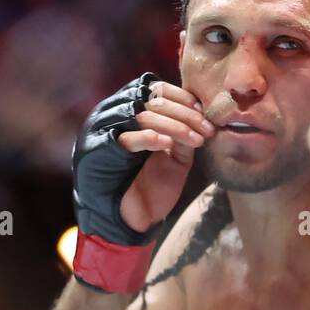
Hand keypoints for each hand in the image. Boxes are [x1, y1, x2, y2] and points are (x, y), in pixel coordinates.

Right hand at [70, 75, 212, 292]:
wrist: (135, 220)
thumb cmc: (155, 186)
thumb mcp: (177, 156)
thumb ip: (184, 133)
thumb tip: (201, 111)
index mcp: (136, 115)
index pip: (155, 89)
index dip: (181, 97)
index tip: (203, 111)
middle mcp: (118, 119)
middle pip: (153, 99)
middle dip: (186, 113)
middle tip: (207, 129)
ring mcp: (108, 134)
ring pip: (143, 114)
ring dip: (176, 125)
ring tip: (197, 140)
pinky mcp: (102, 153)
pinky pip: (127, 137)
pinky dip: (151, 137)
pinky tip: (168, 145)